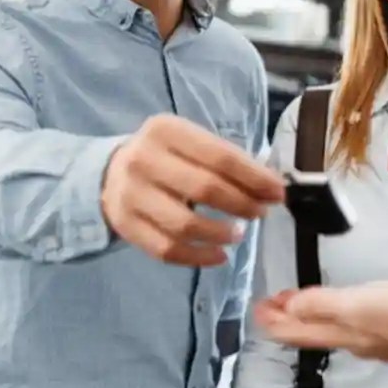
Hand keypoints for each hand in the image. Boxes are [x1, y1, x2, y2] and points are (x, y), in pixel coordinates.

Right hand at [101, 114, 284, 266]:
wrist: (109, 172)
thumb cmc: (165, 156)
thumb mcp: (190, 142)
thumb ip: (226, 160)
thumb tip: (271, 186)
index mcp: (166, 130)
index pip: (220, 157)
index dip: (254, 178)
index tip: (278, 192)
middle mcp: (143, 159)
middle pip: (204, 189)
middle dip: (242, 204)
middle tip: (260, 213)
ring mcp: (130, 195)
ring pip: (185, 225)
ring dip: (220, 233)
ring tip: (239, 233)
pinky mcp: (125, 225)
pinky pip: (166, 250)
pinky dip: (198, 257)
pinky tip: (219, 255)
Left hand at [253, 281, 387, 363]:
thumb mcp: (357, 303)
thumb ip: (321, 304)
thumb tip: (289, 308)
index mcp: (339, 332)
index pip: (295, 331)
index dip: (273, 320)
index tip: (257, 307)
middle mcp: (351, 339)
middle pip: (308, 330)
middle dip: (287, 316)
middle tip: (271, 303)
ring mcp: (369, 337)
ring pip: (328, 327)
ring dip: (308, 313)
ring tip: (297, 301)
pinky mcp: (387, 330)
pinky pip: (349, 323)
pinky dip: (333, 312)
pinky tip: (341, 304)